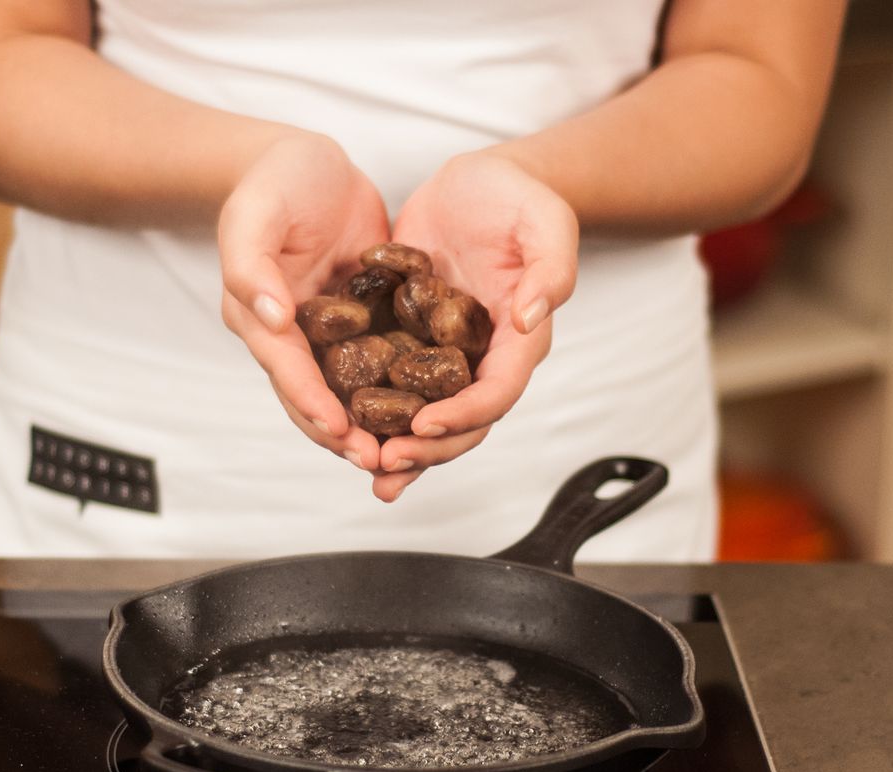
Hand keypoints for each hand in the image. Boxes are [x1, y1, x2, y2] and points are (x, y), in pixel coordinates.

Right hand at [219, 133, 390, 471]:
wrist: (308, 161)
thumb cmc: (275, 179)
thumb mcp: (255, 212)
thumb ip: (251, 266)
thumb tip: (273, 320)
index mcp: (258, 318)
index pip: (287, 371)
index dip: (312, 404)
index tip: (341, 432)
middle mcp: (290, 337)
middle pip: (315, 397)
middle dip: (344, 434)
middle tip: (379, 464)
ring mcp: (326, 334)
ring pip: (347, 392)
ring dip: (371, 426)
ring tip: (403, 458)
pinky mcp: (360, 322)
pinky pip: (379, 363)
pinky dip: (396, 390)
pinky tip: (428, 412)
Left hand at [374, 152, 578, 500]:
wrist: (482, 182)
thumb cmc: (520, 199)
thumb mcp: (546, 223)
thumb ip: (550, 271)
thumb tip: (530, 319)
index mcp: (519, 340)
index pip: (498, 392)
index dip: (464, 414)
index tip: (424, 423)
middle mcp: (483, 358)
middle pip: (462, 422)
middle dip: (427, 448)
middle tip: (385, 462)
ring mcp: (446, 354)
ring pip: (426, 414)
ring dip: (400, 446)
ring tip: (366, 468)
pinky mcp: (412, 339)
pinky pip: (392, 383)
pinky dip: (373, 410)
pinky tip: (342, 429)